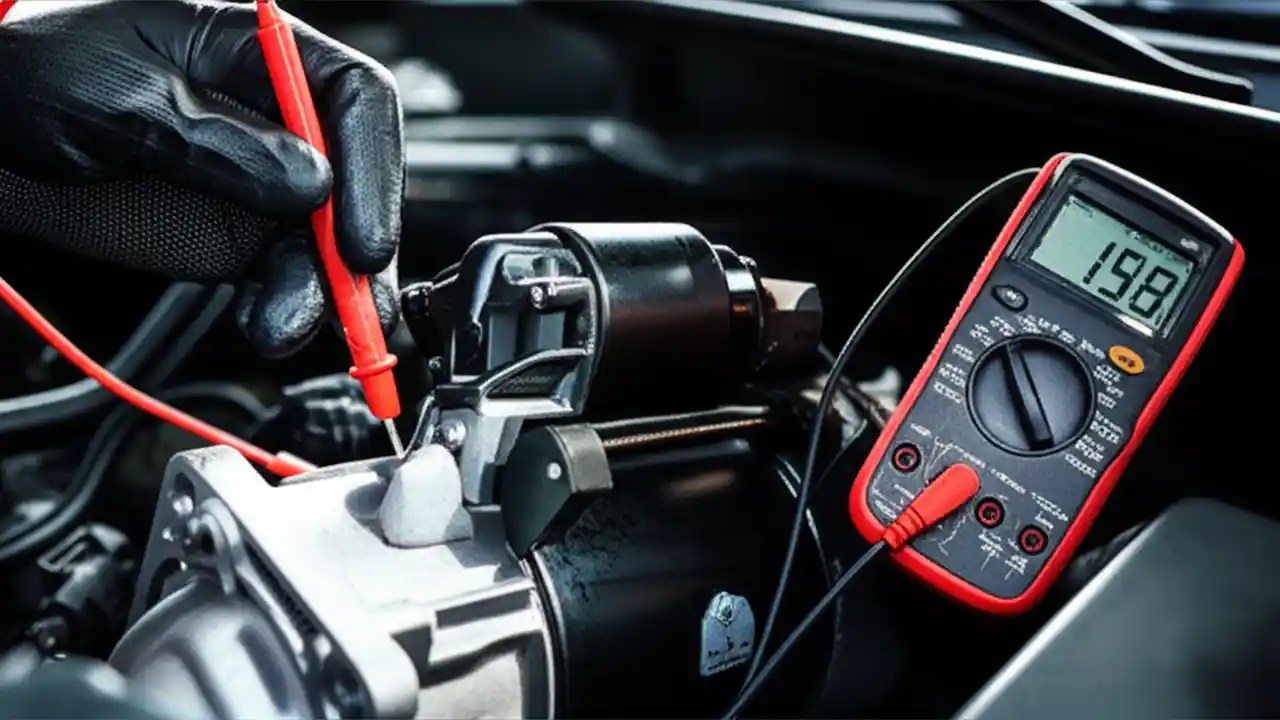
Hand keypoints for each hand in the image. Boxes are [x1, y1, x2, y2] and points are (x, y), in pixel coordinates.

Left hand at [0, 0, 402, 356]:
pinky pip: (286, 276)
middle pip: (355, 179)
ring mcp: (263, 181)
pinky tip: (271, 325)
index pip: (354, 99)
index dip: (373, 169)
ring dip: (323, 293)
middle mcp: (278, 120)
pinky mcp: (240, 235)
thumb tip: (310, 185)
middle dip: (357, 247)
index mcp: (260, 54)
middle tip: (355, 301)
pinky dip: (288, 307)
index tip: (359, 238)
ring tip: (287, 327)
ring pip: (327, 242)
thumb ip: (216, 140)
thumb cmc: (34, 72)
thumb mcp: (117, 94)